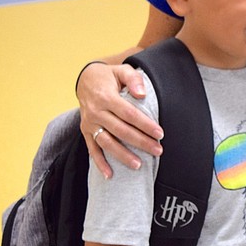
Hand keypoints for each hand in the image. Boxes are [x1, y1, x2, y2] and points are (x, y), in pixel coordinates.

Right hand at [77, 62, 163, 177]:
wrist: (85, 80)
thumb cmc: (109, 76)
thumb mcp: (121, 70)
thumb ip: (133, 79)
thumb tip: (142, 94)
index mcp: (105, 97)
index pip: (128, 114)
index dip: (145, 124)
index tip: (160, 133)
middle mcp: (95, 112)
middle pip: (120, 130)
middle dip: (140, 142)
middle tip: (158, 150)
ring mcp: (89, 123)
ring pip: (106, 143)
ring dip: (122, 156)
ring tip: (139, 166)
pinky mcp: (85, 131)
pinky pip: (92, 149)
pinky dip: (99, 163)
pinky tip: (110, 175)